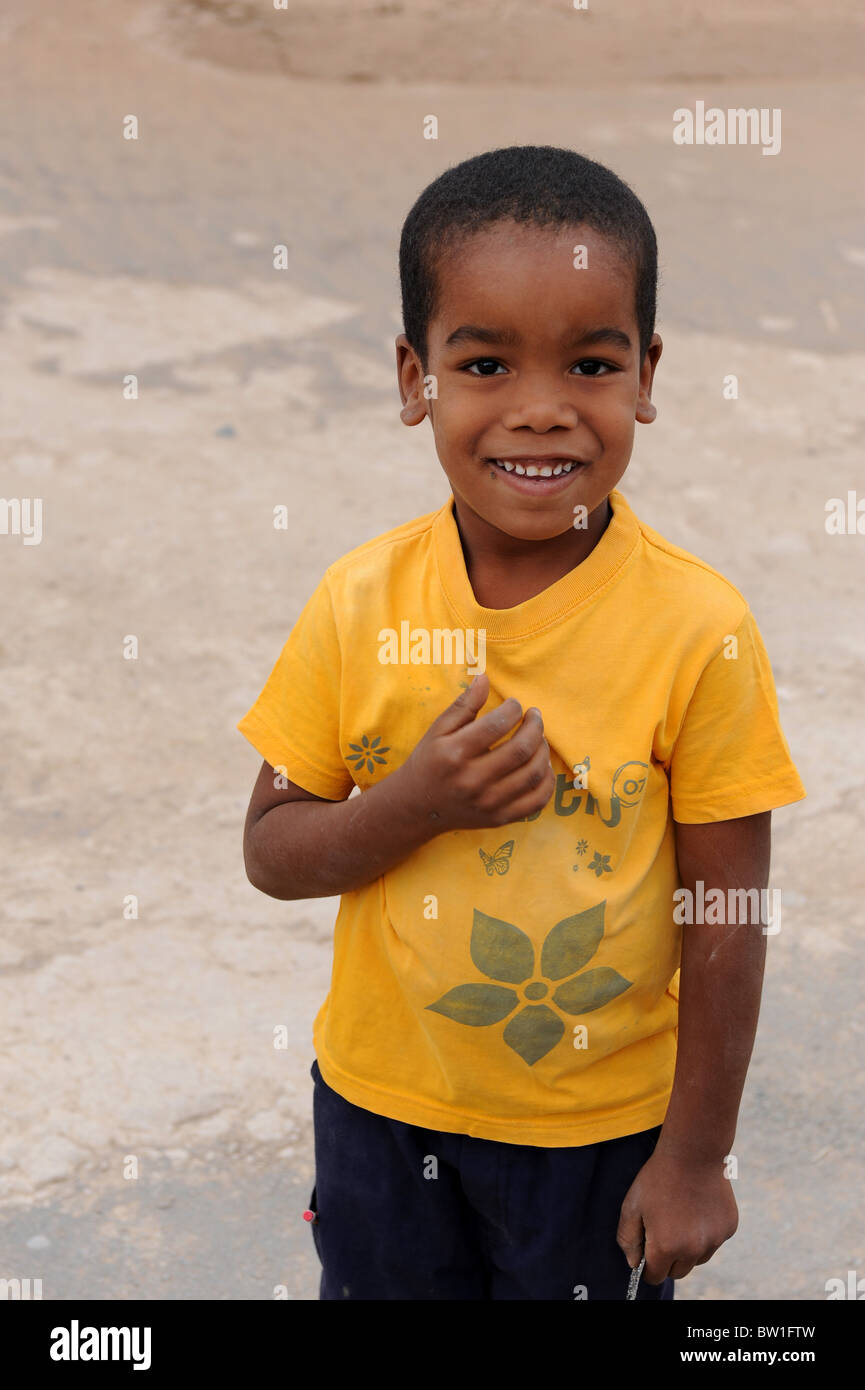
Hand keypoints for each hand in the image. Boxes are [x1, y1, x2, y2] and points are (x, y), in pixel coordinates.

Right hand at [396, 671, 554, 832]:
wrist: (417, 807)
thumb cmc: (429, 762)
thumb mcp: (438, 730)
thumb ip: (463, 705)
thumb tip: (485, 678)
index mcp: (454, 754)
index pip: (497, 725)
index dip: (513, 709)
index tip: (514, 704)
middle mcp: (472, 781)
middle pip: (521, 750)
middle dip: (535, 727)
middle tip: (534, 716)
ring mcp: (488, 803)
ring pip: (533, 774)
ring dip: (543, 750)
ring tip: (539, 738)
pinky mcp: (499, 818)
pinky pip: (536, 801)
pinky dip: (547, 781)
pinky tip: (542, 765)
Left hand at [616, 1149, 738, 1282]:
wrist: (693, 1152)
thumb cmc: (658, 1178)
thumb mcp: (632, 1205)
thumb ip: (628, 1239)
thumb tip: (634, 1263)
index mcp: (665, 1247)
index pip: (656, 1276)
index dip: (649, 1265)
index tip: (647, 1252)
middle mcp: (692, 1250)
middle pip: (678, 1272)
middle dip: (668, 1259)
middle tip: (664, 1231)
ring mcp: (714, 1240)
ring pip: (697, 1259)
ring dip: (689, 1248)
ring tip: (681, 1217)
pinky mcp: (728, 1229)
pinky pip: (714, 1242)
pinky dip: (706, 1233)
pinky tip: (698, 1208)